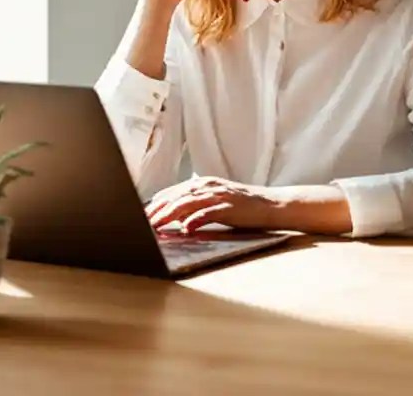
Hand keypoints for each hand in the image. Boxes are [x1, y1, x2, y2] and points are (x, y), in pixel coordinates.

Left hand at [145, 176, 282, 232]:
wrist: (271, 205)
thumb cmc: (242, 207)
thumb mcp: (215, 201)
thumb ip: (196, 205)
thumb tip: (175, 216)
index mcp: (203, 184)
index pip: (172, 192)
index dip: (156, 204)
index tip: (142, 215)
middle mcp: (208, 186)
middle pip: (175, 197)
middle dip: (157, 210)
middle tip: (142, 222)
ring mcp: (218, 195)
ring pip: (187, 203)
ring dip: (169, 215)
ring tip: (156, 225)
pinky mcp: (229, 207)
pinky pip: (208, 212)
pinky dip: (196, 219)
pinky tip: (186, 228)